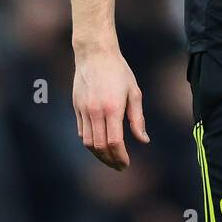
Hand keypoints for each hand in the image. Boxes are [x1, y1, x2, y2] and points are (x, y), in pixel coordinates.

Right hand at [72, 40, 149, 169]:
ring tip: (109, 159)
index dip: (120, 157)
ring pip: (88, 143)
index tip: (125, 164)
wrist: (95, 54)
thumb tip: (144, 140)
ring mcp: (84, 110)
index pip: (115, 142)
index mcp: (113, 108)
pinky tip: (99, 145)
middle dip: (110, 160)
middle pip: (100, 147)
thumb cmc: (119, 72)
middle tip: (119, 166)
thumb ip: (138, 119)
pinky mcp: (76, 107)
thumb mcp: (134, 92)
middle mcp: (96, 111)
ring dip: (98, 155)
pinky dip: (90, 143)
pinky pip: (81, 132)